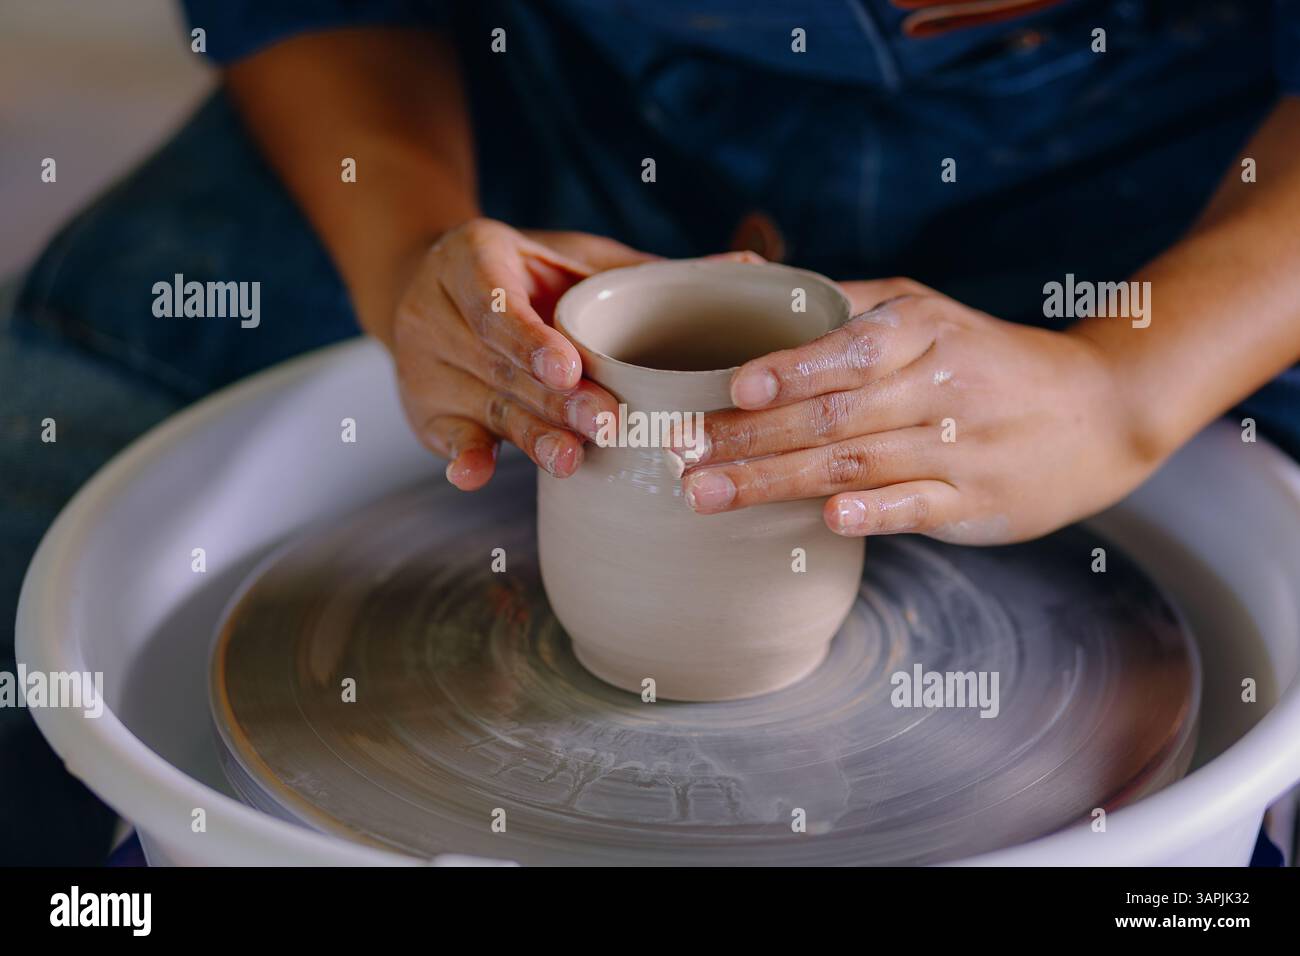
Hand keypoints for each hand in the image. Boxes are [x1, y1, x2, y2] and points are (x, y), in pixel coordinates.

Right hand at [390, 218, 654, 489]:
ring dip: (531, 435)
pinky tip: (476, 473)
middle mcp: (435, 309)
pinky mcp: (426, 412)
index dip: (529, 337)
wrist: (438, 292)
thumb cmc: (531, 276)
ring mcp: (425, 365)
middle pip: (500, 363)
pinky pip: (447, 439)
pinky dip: (464, 458)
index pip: (493, 298)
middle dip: (554, 399)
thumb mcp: (574, 258)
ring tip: (571, 459)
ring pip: (487, 405)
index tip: (570, 367)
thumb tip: (746, 267)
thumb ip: (641, 271)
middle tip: (606, 424)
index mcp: (471, 255)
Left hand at [676, 278, 1160, 543]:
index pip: (846, 348)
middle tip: (683, 454)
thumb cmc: (980, 357)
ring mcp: (957, 448)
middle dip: (749, 437)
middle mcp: (936, 386)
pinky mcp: (971, 501)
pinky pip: (915, 507)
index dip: (789, 370)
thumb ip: (837, 303)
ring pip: (855, 465)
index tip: (732, 387)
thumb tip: (739, 275)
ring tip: (708, 494)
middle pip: (832, 415)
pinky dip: (872, 513)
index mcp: (919, 331)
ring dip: (776, 482)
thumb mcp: (921, 310)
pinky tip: (828, 521)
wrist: (1098, 411)